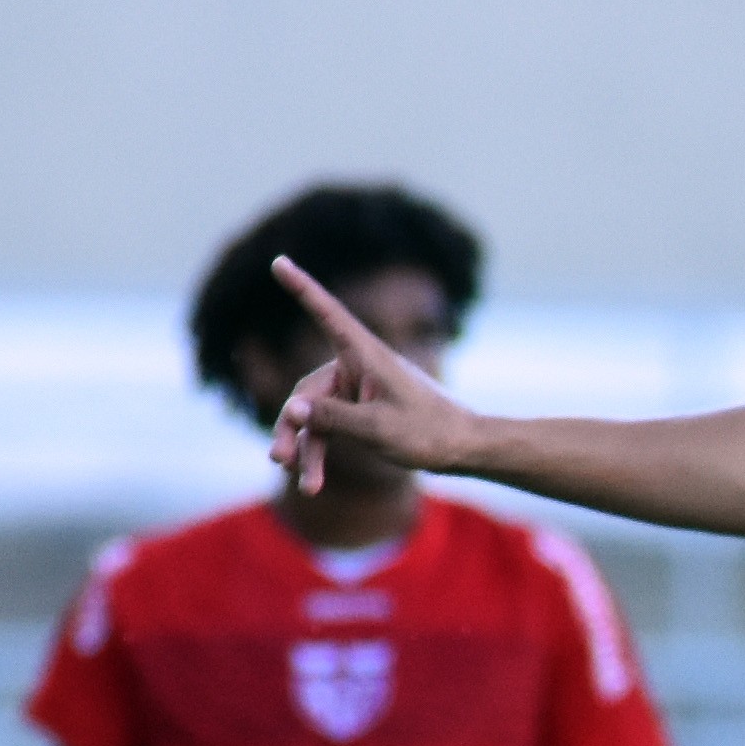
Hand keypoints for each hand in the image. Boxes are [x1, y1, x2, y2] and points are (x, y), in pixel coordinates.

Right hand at [265, 262, 485, 497]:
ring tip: (304, 484)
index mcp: (366, 354)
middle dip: (293, 426)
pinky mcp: (360, 412)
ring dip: (307, 448)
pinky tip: (313, 482)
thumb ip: (332, 418)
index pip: (327, 314)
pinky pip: (330, 428)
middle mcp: (358, 367)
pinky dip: (322, 453)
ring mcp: (358, 390)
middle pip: (307, 391)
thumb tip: (291, 409)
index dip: (302, 288)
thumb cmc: (429, 432)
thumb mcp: (378, 429)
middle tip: (279, 458)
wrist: (465, 450)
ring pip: (315, 416)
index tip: (279, 262)